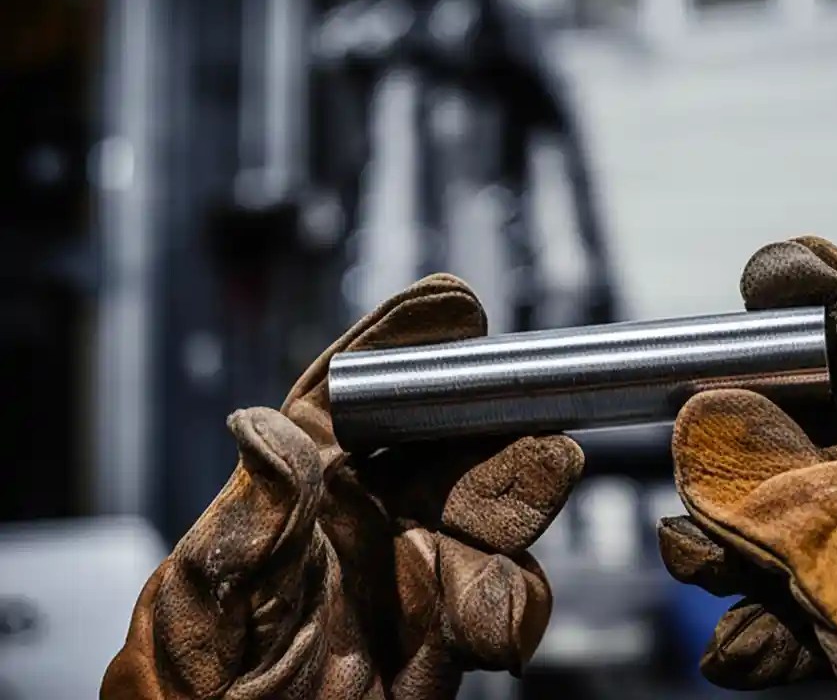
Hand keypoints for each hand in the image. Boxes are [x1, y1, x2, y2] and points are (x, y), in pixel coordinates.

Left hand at [103, 276, 582, 698]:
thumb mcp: (198, 614)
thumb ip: (245, 528)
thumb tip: (262, 429)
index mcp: (289, 503)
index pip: (344, 403)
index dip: (396, 348)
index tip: (446, 307)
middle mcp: (356, 532)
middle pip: (439, 451)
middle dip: (491, 427)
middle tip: (526, 416)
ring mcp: (407, 585)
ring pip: (486, 523)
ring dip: (515, 509)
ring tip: (522, 515)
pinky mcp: (443, 642)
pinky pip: (500, 608)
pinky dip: (512, 607)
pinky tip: (495, 627)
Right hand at [657, 237, 836, 697]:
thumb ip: (751, 474)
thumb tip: (703, 427)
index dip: (808, 293)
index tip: (760, 281)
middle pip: (808, 427)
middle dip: (733, 463)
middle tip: (694, 472)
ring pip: (794, 519)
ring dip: (734, 551)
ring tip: (706, 570)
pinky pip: (808, 595)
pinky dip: (765, 620)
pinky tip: (740, 648)